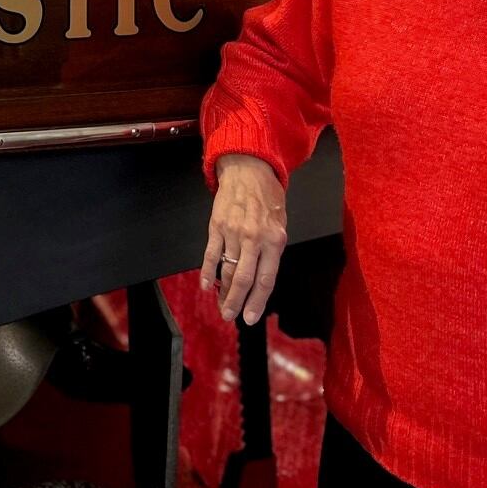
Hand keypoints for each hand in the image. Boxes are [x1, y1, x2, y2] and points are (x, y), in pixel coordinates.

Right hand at [200, 153, 286, 325]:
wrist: (249, 170)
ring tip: (221, 305)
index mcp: (274, 241)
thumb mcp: (280, 224)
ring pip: (227, 269)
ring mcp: (233, 232)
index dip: (257, 301)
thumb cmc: (268, 198)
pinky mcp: (216, 226)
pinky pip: (211, 254)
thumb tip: (260, 278)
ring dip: (223, 291)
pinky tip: (206, 285)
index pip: (265, 279)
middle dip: (236, 301)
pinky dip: (207, 272)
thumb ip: (272, 251)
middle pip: (244, 279)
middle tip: (230, 317)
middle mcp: (254, 238)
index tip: (249, 318)